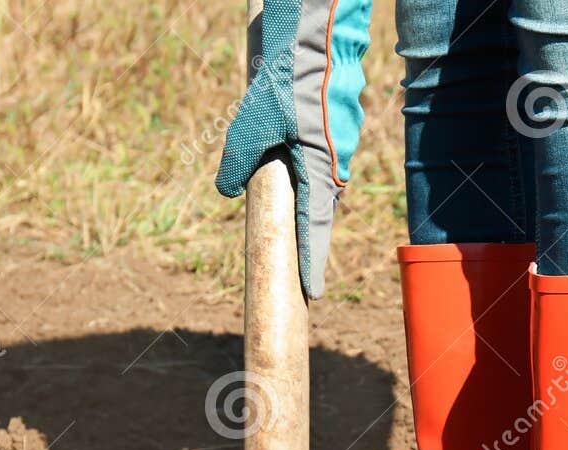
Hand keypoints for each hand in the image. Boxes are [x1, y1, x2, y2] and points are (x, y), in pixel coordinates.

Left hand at [215, 0, 372, 298]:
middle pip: (319, 210)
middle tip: (297, 262)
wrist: (313, 37)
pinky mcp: (335, 128)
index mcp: (319, 173)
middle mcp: (335, 165)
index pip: (315, 232)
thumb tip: (227, 191)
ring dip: (304, 194)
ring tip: (289, 205)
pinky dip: (306, 167)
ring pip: (319, 183)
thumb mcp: (248, 125)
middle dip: (307, 233)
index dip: (311, 265)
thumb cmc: (285, 81)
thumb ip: (236, 162)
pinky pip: (320, 160)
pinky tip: (290, 154)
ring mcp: (339, 147)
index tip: (311, 294)